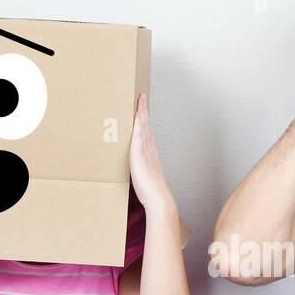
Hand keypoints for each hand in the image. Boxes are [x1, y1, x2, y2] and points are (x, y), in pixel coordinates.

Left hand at [128, 94, 175, 216]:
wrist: (158, 199)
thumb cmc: (151, 192)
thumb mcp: (143, 177)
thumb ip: (140, 169)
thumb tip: (135, 169)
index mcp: (149, 154)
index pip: (146, 132)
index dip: (144, 119)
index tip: (143, 108)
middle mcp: (149, 149)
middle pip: (145, 125)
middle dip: (143, 110)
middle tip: (141, 96)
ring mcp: (145, 151)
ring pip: (142, 127)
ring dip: (141, 112)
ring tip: (139, 99)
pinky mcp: (138, 155)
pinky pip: (138, 136)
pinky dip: (138, 124)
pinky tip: (136, 115)